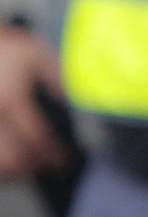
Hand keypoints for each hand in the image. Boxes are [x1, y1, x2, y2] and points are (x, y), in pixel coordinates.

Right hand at [0, 24, 67, 178]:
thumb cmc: (3, 46)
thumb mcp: (34, 54)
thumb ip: (57, 79)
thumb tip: (72, 102)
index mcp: (11, 100)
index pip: (37, 137)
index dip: (53, 153)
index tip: (63, 160)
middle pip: (14, 157)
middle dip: (34, 166)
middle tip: (49, 165)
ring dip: (13, 170)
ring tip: (28, 166)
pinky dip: (0, 165)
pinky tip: (9, 161)